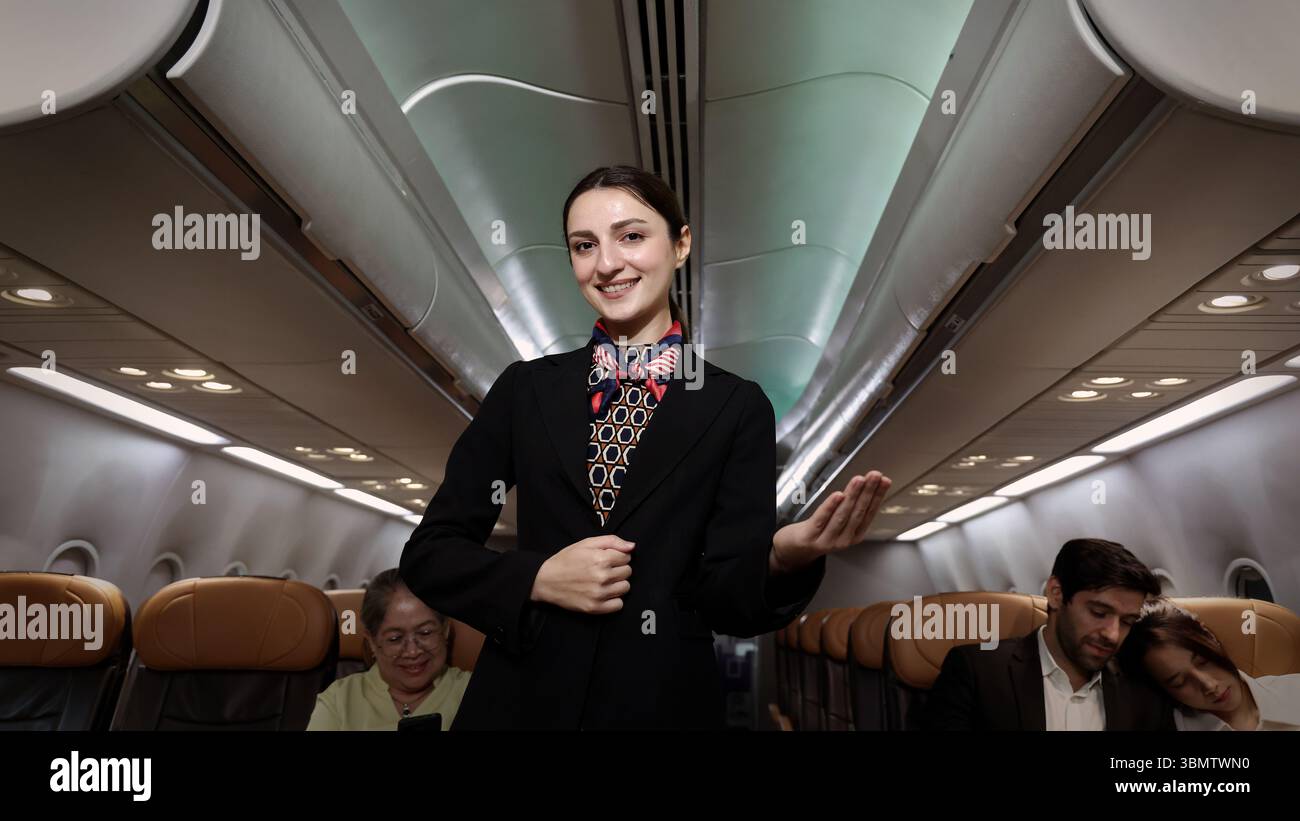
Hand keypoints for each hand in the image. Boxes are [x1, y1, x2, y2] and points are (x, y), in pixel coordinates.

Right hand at [530, 535, 633, 614]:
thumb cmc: (566, 560)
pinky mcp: (595, 607)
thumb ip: (612, 541)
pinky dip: (614, 599)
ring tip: (604, 581)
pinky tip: (604, 593)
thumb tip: (632, 546)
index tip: (608, 558)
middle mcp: (602, 576)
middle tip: (604, 569)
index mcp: (601, 558)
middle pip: (628, 572)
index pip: (627, 557)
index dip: (618, 556)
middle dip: (618, 569)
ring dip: (618, 583)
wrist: (545, 580)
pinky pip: (619, 604)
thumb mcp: (586, 543)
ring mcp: (599, 594)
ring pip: (626, 587)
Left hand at [770, 471, 891, 572]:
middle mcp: (843, 540)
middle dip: (868, 492)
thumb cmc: (819, 531)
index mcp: (854, 535)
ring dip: (853, 496)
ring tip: (860, 480)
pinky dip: (831, 506)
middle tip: (875, 476)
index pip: (869, 513)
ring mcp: (827, 540)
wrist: (795, 550)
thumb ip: (853, 508)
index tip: (884, 481)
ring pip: (843, 515)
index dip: (878, 496)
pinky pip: (822, 519)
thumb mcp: (840, 522)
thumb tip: (868, 485)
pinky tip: (838, 495)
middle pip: (858, 513)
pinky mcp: (810, 536)